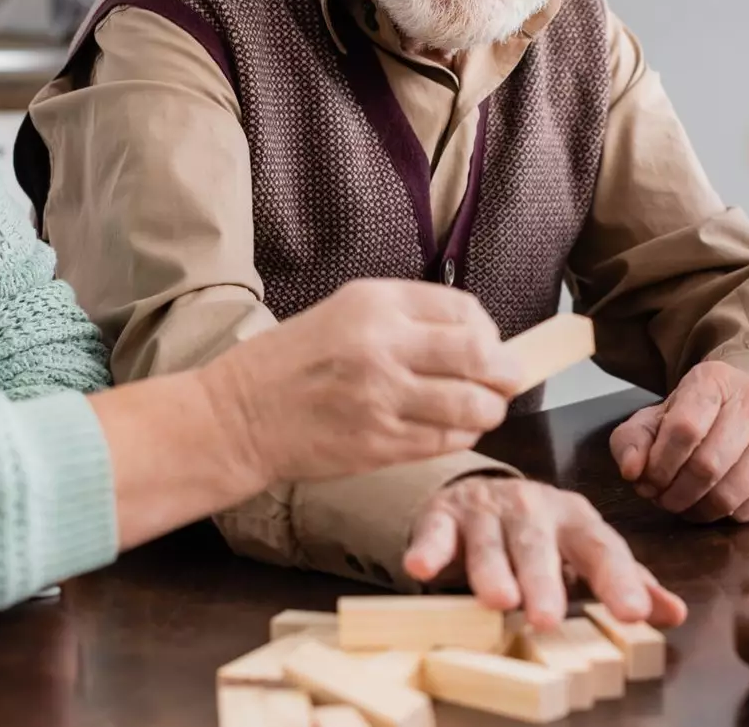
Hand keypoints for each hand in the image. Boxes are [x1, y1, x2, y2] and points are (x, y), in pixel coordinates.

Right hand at [200, 279, 521, 486]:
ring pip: (470, 405)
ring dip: (490, 409)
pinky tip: (455, 430)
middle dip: (506, 373)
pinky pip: (445, 440)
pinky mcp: (379, 444)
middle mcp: (382, 347)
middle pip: (479, 357)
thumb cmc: (297, 360)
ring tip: (486, 409)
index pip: (466, 312)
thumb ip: (412, 318)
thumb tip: (480, 337)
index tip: (491, 345)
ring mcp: (382, 398)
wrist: (240, 415)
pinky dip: (461, 436)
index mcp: (376, 304)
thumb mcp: (349, 311)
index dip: (490, 332)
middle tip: (508, 380)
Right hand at [404, 476, 688, 630]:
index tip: (634, 614)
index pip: (602, 548)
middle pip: (540, 545)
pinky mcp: (444, 515)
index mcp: (576, 519)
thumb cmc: (544, 534)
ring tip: (498, 600)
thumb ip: (627, 582)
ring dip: (491, 570)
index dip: (619, 579)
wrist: (481, 493)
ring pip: (490, 541)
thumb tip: (675, 615)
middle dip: (544, 580)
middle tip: (548, 618)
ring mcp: (487, 509)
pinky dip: (428, 548)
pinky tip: (421, 567)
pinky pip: (435, 532)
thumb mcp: (586, 552)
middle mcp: (534, 509)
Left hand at [610, 361, 748, 521]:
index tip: (647, 480)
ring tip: (686, 505)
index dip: (660, 466)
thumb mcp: (655, 419)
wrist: (747, 406)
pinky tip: (715, 504)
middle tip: (664, 499)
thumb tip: (631, 471)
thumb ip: (631, 441)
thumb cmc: (696, 416)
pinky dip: (729, 516)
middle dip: (677, 493)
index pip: (684, 429)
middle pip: (708, 465)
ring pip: (734, 491)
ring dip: (700, 510)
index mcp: (713, 379)